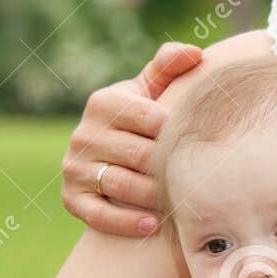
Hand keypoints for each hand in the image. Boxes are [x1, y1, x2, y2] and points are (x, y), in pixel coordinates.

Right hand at [61, 42, 203, 236]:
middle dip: (172, 170)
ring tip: (184, 203)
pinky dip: (127, 222)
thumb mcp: (151, 89)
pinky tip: (153, 225)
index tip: (205, 145)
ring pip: (123, 186)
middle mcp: (84, 133)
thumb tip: (196, 52)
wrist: (109, 154)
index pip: (152, 120)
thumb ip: (169, 66)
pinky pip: (99, 215)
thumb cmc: (142, 118)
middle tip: (204, 182)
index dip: (181, 134)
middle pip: (141, 156)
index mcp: (104, 103)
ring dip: (156, 198)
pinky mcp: (71, 198)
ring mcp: (75, 166)